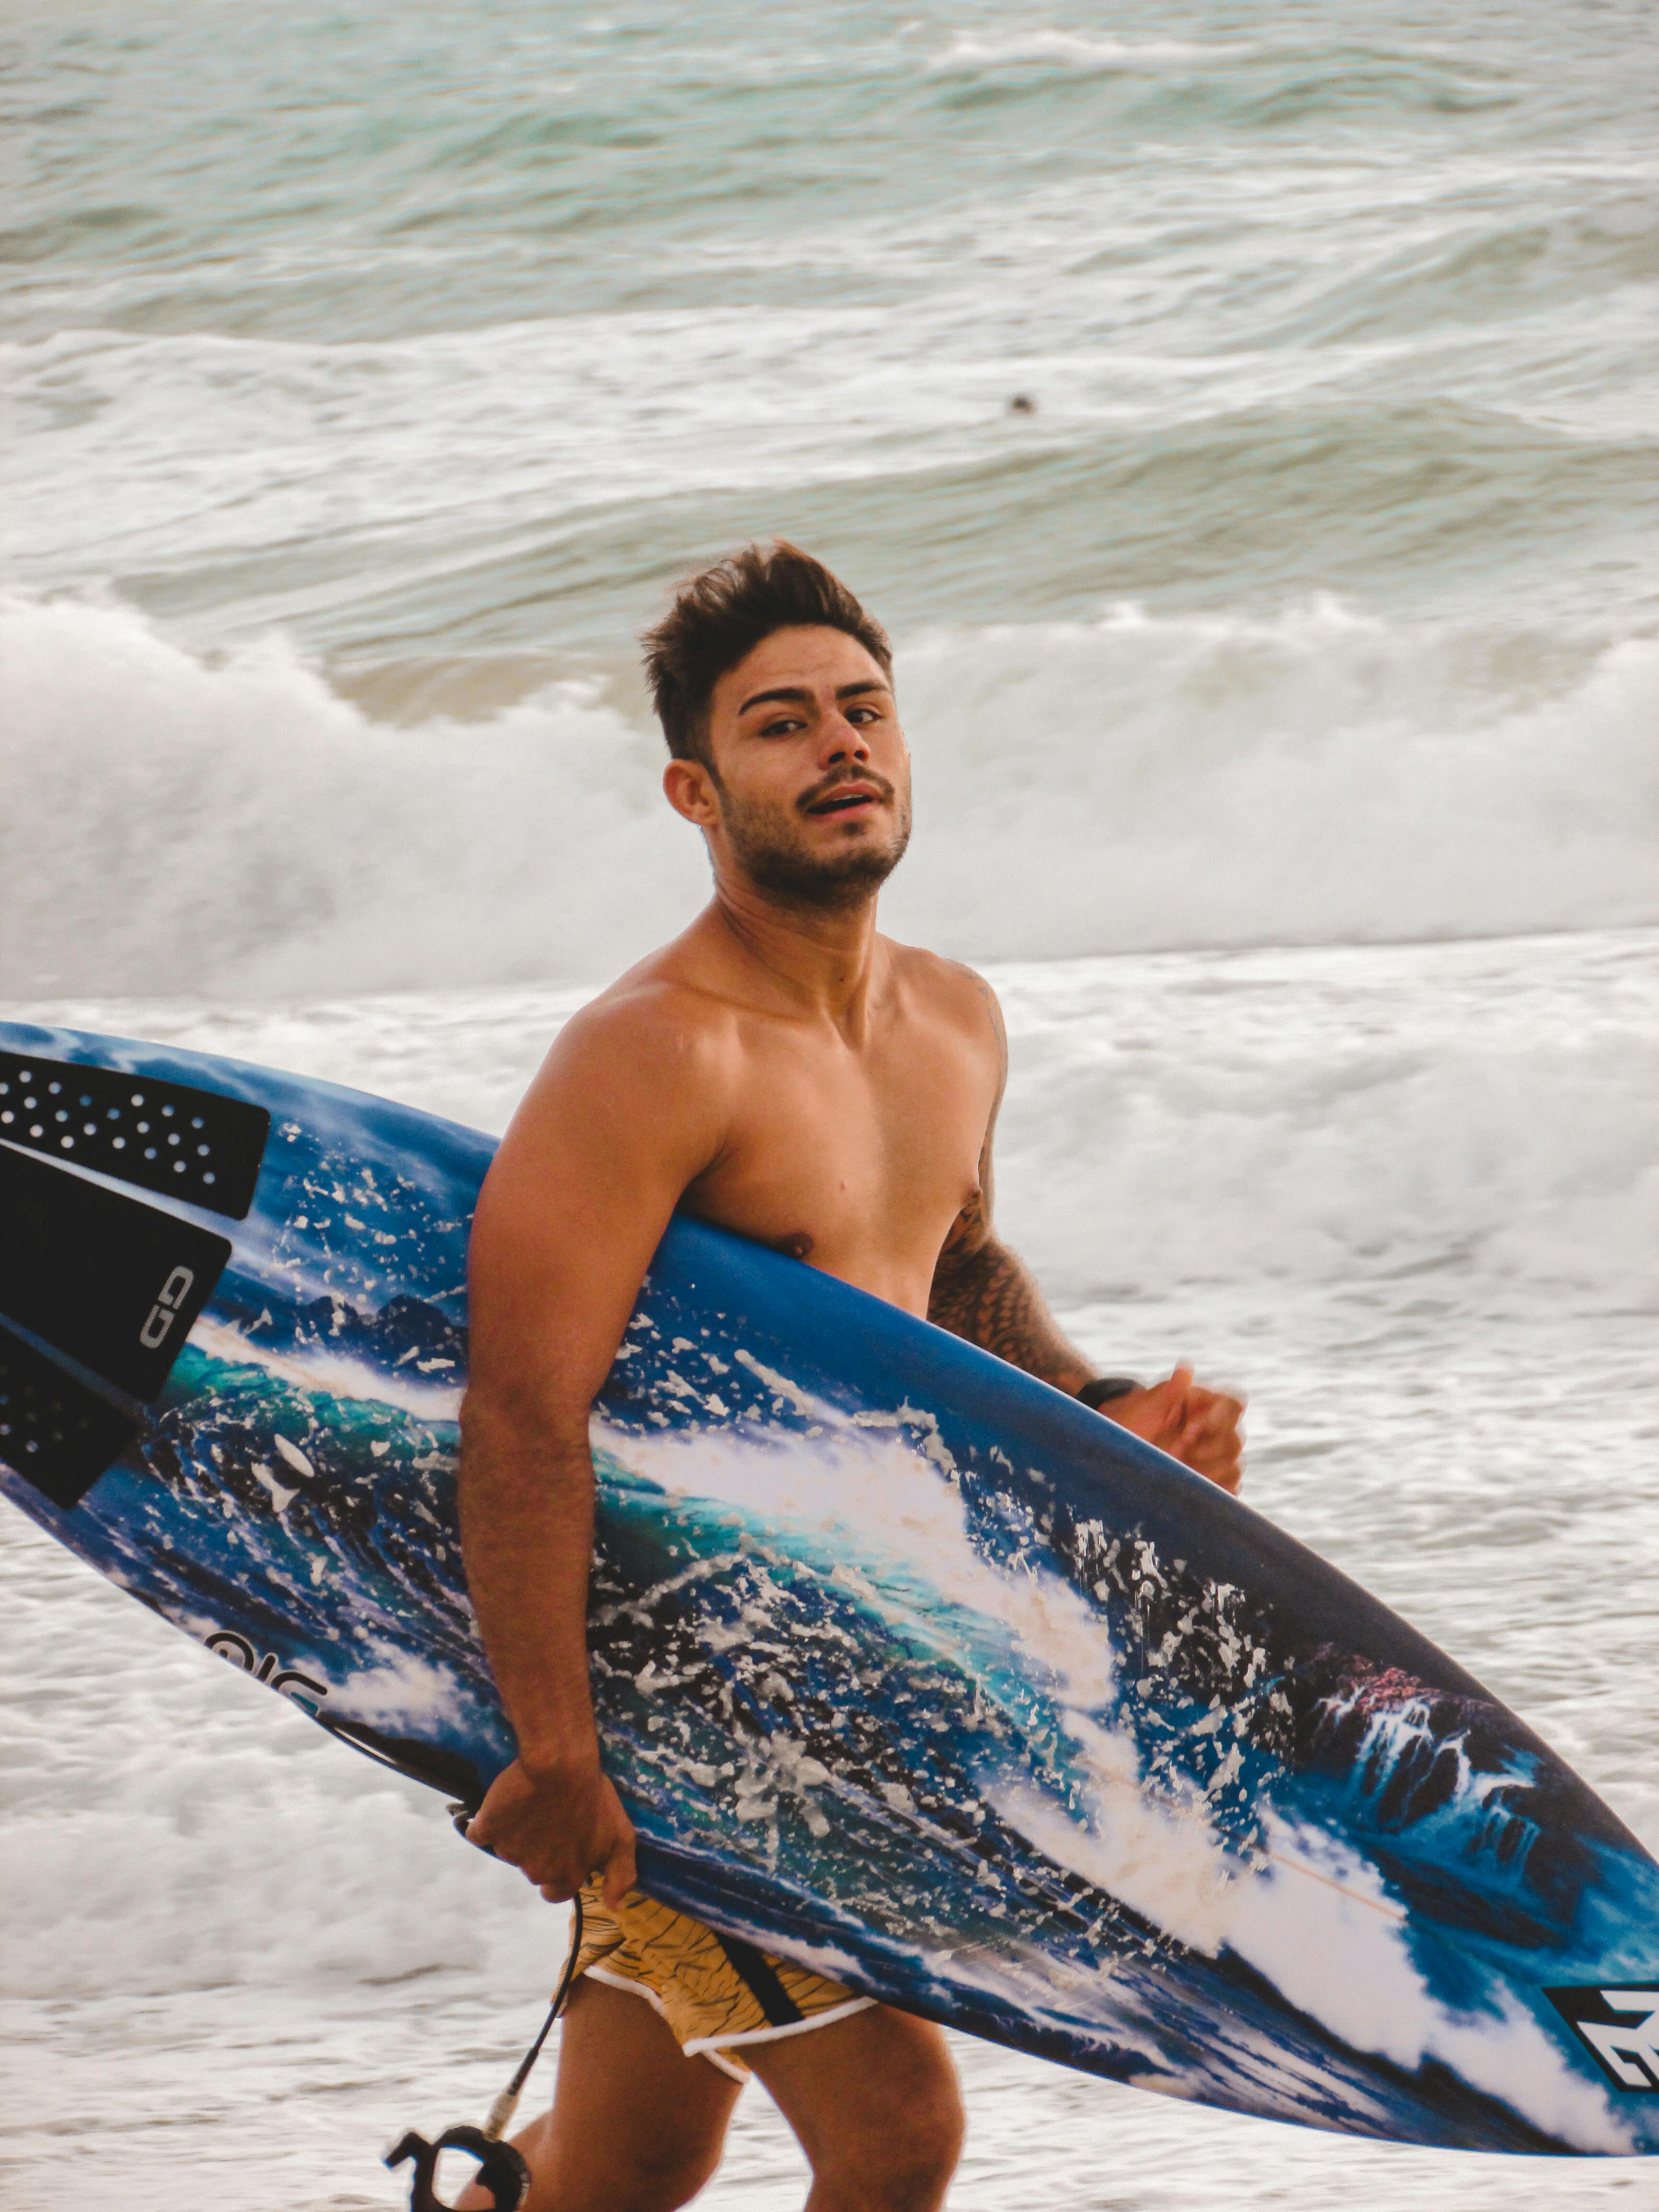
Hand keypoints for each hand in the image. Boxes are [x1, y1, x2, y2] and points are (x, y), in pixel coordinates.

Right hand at [467, 1753, 637, 1907]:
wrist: (560, 1765)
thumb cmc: (593, 1798)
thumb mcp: (621, 1837)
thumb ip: (621, 1874)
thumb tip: (613, 1905)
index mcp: (567, 1876)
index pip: (556, 1892)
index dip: (558, 1872)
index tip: (561, 1848)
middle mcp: (537, 1871)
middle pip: (534, 1868)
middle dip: (540, 1848)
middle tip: (551, 1817)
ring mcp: (510, 1852)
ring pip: (510, 1847)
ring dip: (518, 1831)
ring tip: (533, 1803)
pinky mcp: (488, 1829)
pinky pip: (480, 1832)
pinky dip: (488, 1821)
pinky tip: (503, 1804)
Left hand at [1098, 1365, 1244, 1493]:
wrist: (1117, 1448)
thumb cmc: (1132, 1420)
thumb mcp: (1146, 1405)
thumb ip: (1170, 1390)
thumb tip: (1185, 1367)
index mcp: (1204, 1405)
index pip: (1234, 1405)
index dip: (1219, 1418)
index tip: (1191, 1428)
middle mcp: (1214, 1431)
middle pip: (1235, 1440)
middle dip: (1207, 1449)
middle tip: (1174, 1450)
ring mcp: (1213, 1456)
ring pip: (1235, 1466)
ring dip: (1208, 1471)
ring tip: (1177, 1468)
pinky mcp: (1210, 1480)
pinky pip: (1228, 1487)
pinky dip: (1214, 1488)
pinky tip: (1191, 1486)